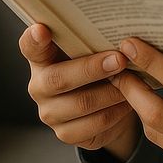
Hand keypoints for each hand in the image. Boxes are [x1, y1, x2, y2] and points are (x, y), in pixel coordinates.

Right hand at [18, 24, 140, 160]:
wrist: (108, 104)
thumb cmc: (99, 67)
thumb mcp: (94, 50)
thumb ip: (93, 40)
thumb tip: (118, 30)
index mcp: (42, 58)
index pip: (30, 46)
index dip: (34, 39)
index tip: (42, 30)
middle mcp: (40, 86)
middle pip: (58, 78)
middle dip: (92, 68)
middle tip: (119, 60)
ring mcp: (50, 112)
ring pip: (81, 103)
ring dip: (111, 91)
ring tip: (133, 81)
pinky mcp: (66, 133)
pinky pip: (94, 123)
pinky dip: (116, 111)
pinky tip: (129, 102)